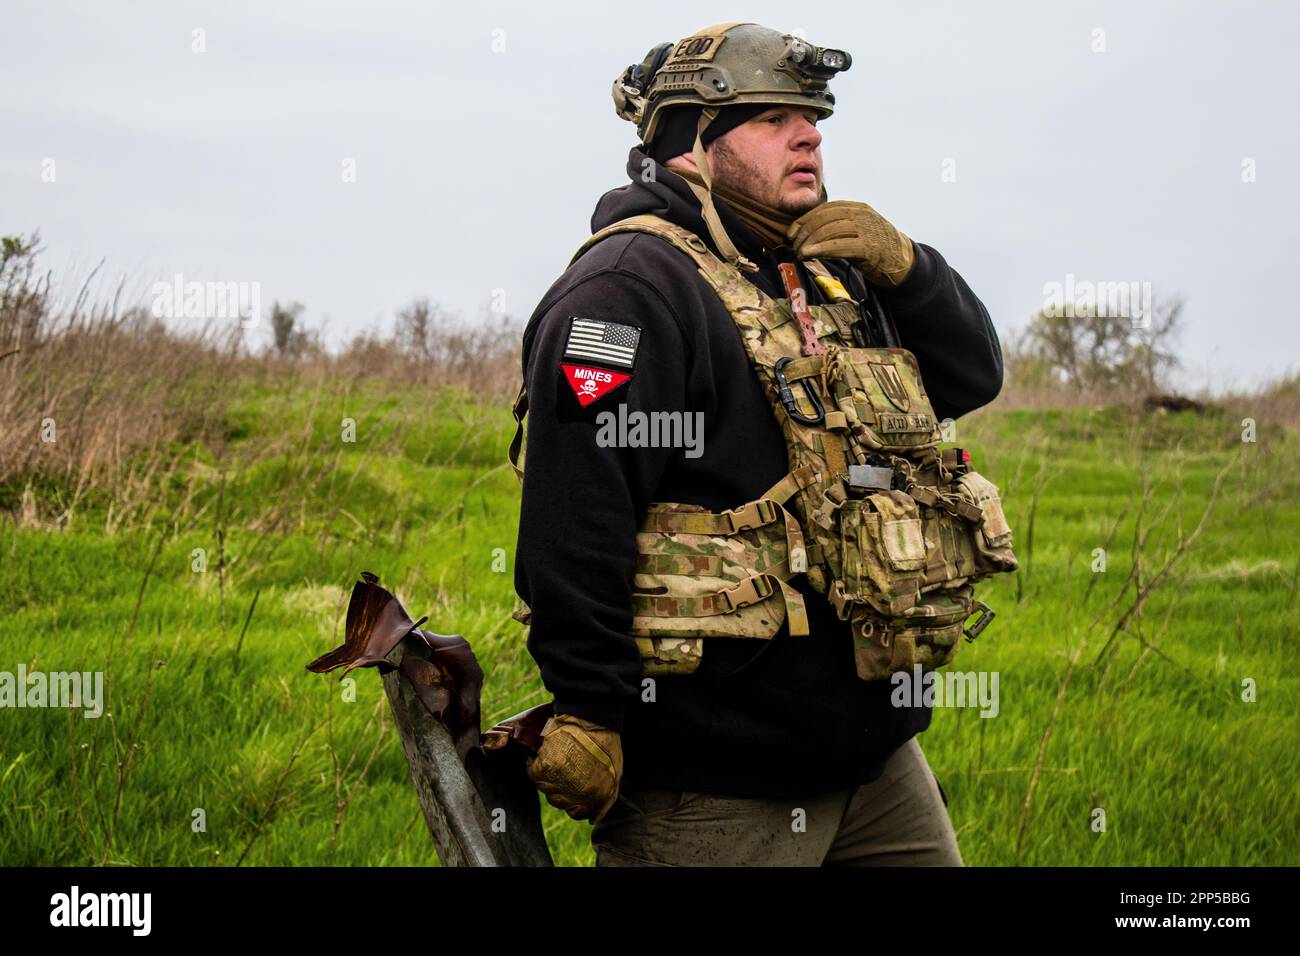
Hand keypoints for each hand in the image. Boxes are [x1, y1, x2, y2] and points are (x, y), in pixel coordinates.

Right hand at [525, 713, 622, 822]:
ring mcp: (558, 782)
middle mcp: (575, 794)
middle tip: (567, 768)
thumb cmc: (605, 743)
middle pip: (558, 802)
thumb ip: (606, 799)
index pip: (577, 813)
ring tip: (559, 758)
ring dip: (549, 776)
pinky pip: (533, 773)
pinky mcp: (544, 767)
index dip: (576, 800)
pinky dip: (535, 763)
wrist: (592, 717)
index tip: (574, 787)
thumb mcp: (615, 774)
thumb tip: (594, 817)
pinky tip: (545, 753)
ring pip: (545, 789)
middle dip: (562, 788)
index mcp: (594, 798)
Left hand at [786, 200, 915, 286]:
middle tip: (794, 246)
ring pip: (830, 231)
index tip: (791, 233)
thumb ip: (837, 228)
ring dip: (810, 242)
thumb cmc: (875, 248)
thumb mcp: (856, 231)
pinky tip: (810, 255)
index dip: (804, 220)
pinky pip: (840, 246)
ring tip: (799, 253)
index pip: (824, 209)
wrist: (902, 261)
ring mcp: (866, 230)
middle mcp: (861, 215)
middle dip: (805, 233)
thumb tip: (807, 235)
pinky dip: (821, 249)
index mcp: (857, 207)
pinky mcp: (869, 247)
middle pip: (824, 219)